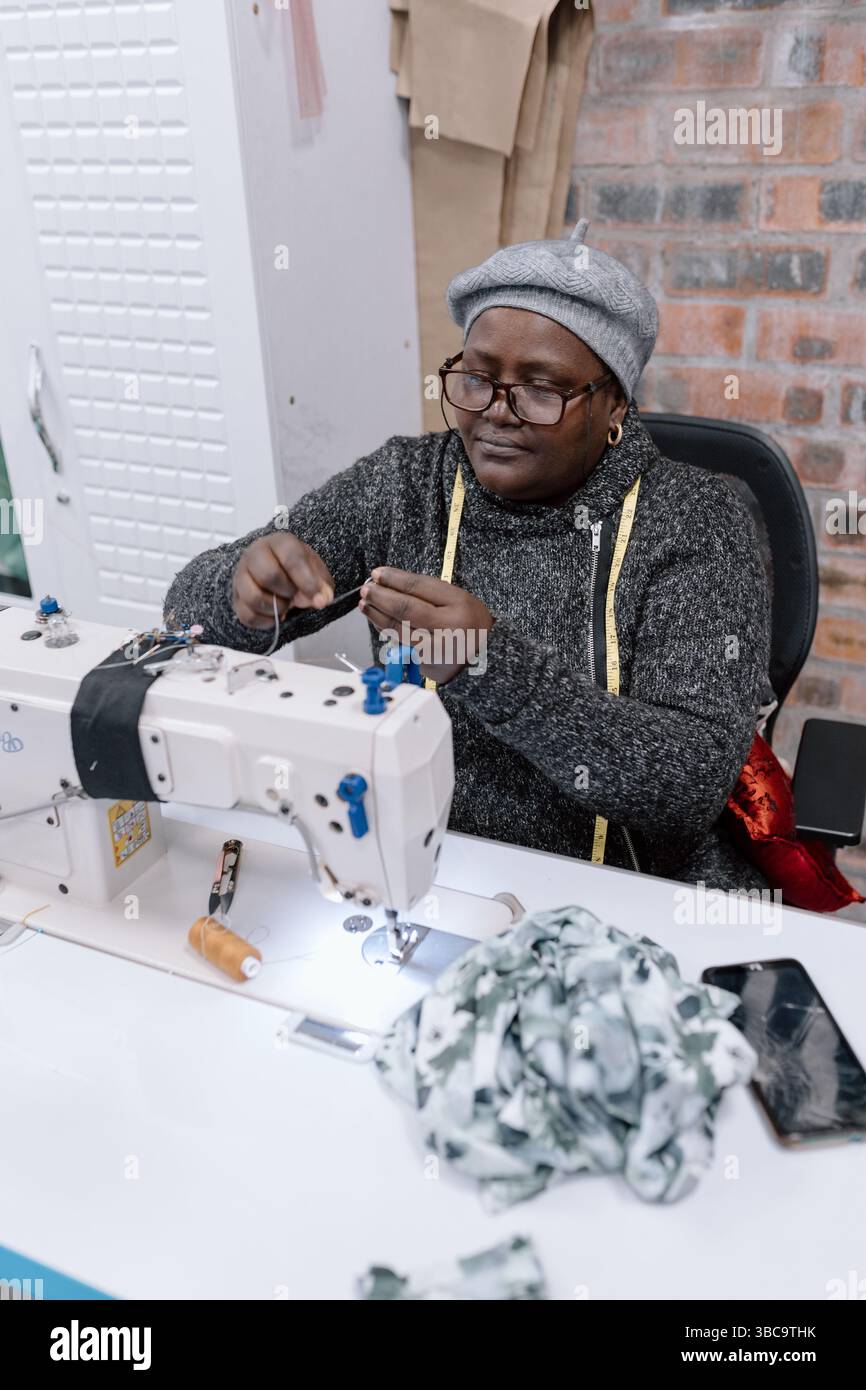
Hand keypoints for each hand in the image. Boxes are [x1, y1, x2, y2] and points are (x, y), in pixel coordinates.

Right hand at [232, 533, 334, 628]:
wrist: (276, 569)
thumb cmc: (296, 569)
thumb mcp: (316, 571)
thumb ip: (322, 585)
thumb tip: (321, 600)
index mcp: (279, 543)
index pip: (291, 558)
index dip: (307, 582)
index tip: (318, 598)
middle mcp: (255, 555)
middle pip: (268, 576)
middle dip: (287, 592)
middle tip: (295, 595)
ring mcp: (241, 576)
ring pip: (253, 597)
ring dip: (276, 608)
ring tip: (285, 605)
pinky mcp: (236, 598)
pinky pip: (247, 615)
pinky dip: (266, 621)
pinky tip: (277, 616)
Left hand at [360, 567, 493, 684]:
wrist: (487, 657)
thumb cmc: (470, 624)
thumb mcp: (459, 600)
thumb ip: (428, 593)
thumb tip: (390, 584)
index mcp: (460, 603)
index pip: (418, 586)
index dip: (393, 579)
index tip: (378, 573)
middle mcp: (450, 625)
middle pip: (406, 608)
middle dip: (381, 597)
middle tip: (367, 589)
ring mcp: (438, 647)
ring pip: (399, 628)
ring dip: (377, 615)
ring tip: (366, 604)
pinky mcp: (429, 662)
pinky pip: (401, 643)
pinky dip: (386, 631)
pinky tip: (377, 621)